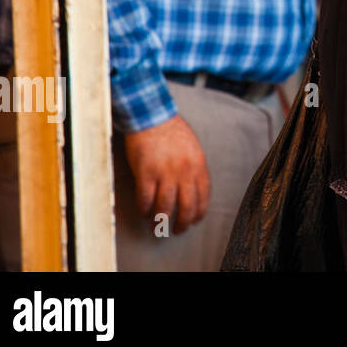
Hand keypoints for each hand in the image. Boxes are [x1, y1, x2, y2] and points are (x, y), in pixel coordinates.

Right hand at [122, 114, 210, 233]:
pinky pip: (145, 198)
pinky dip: (144, 209)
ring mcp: (164, 172)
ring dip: (161, 220)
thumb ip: (194, 167)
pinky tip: (143, 213)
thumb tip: (193, 188)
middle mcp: (184, 171)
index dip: (199, 212)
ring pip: (165, 206)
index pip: (203, 195)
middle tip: (177, 230)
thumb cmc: (172, 131)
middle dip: (182, 222)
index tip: (195, 221)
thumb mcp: (192, 148)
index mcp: (198, 164)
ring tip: (157, 225)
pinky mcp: (145, 172)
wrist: (151, 116)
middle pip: (186, 206)